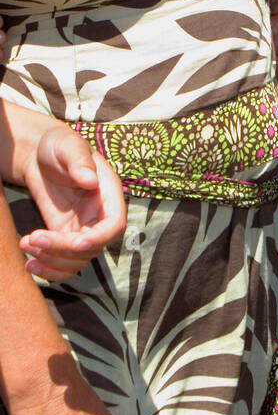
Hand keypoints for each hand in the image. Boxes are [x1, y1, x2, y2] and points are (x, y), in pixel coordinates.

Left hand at [19, 125, 125, 280]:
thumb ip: (80, 161)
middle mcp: (99, 216)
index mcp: (108, 194)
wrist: (39, 154)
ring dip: (52, 261)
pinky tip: (29, 264)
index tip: (76, 243)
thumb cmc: (58, 144)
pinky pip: (62, 263)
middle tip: (33, 239)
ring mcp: (82, 229)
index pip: (114, 225)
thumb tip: (90, 180)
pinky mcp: (64, 237)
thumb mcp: (68, 146)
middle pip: (92, 248)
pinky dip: (49, 270)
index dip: (99, 238)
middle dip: (63, 250)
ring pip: (76, 261)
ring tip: (26, 245)